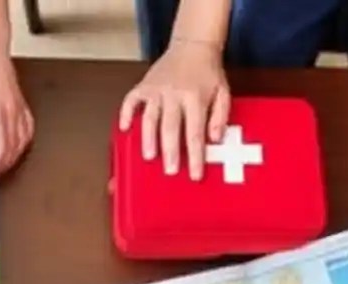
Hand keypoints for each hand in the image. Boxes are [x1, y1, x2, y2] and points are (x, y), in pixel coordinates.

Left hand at [0, 46, 33, 176]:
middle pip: (12, 148)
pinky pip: (28, 128)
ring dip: (13, 155)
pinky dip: (24, 141)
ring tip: (2, 162)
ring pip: (23, 141)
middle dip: (3, 164)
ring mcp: (19, 108)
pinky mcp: (22, 104)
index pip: (0, 147)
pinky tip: (17, 145)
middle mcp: (11, 112)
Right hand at [119, 39, 230, 179]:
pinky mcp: (144, 85)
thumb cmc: (208, 73)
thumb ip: (221, 116)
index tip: (196, 174)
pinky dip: (125, 114)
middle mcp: (174, 93)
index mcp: (195, 97)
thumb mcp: (223, 92)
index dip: (196, 155)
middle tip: (171, 170)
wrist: (193, 45)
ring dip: (148, 138)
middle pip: (171, 127)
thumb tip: (215, 138)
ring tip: (148, 156)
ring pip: (150, 116)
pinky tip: (124, 128)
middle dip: (170, 150)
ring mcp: (157, 89)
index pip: (195, 131)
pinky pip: (131, 100)